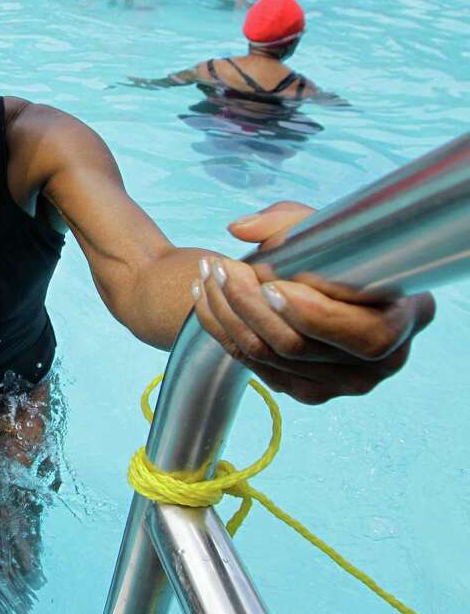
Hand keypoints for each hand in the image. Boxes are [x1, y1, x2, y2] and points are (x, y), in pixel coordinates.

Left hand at [193, 202, 435, 404]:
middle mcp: (383, 362)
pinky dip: (222, 330)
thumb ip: (286, 222)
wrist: (326, 284)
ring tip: (207, 274)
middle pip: (299, 347)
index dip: (312, 314)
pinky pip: (254, 366)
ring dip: (227, 313)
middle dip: (249, 304)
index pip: (363, 333)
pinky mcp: (307, 391)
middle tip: (220, 267)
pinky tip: (205, 296)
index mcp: (407, 318)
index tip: (270, 284)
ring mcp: (342, 383)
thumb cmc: (337, 251)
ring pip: (268, 357)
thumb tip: (239, 230)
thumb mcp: (322, 227)